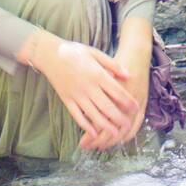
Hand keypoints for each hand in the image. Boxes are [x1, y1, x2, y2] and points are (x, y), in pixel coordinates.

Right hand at [27, 36, 138, 150]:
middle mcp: (88, 87)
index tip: (135, 107)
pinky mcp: (67, 100)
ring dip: (105, 125)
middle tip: (128, 125)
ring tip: (115, 133)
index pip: (116, 91)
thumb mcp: (95, 52)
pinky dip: (85, 125)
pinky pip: (77, 115)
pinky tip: (93, 132)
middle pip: (106, 106)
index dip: (127, 100)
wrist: (50, 54)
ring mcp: (77, 95)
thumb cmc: (74, 52)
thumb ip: (112, 64)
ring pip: (93, 114)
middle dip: (118, 117)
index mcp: (97, 74)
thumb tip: (128, 75)